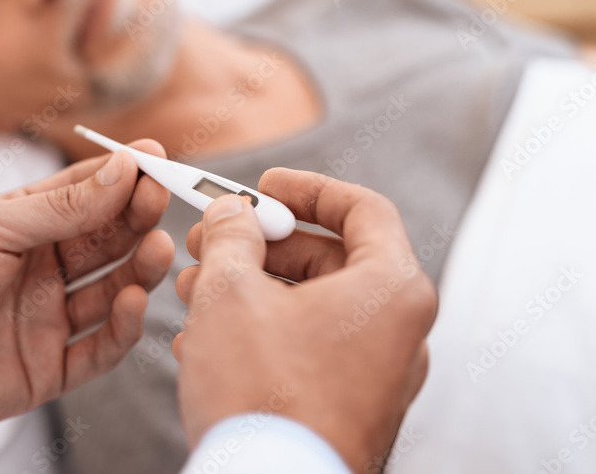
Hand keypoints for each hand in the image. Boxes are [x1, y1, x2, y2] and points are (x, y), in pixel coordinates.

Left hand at [0, 141, 172, 429]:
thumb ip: (61, 207)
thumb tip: (122, 168)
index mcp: (27, 229)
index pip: (88, 197)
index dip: (123, 177)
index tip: (155, 158)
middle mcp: (44, 271)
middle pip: (107, 242)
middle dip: (136, 218)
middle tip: (163, 198)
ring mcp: (49, 319)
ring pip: (111, 292)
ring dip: (138, 269)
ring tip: (157, 247)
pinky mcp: (49, 368)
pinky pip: (99, 349)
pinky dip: (122, 327)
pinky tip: (133, 301)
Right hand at [174, 169, 437, 472]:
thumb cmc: (260, 394)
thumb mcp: (230, 292)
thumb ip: (232, 236)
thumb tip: (232, 213)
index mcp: (391, 290)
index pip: (363, 210)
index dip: (308, 190)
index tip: (263, 188)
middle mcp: (400, 333)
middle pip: (331, 260)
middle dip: (262, 246)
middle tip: (212, 240)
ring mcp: (380, 376)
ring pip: (314, 307)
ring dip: (253, 289)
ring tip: (194, 290)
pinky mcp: (352, 408)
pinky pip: (312, 349)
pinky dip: (265, 331)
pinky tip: (209, 337)